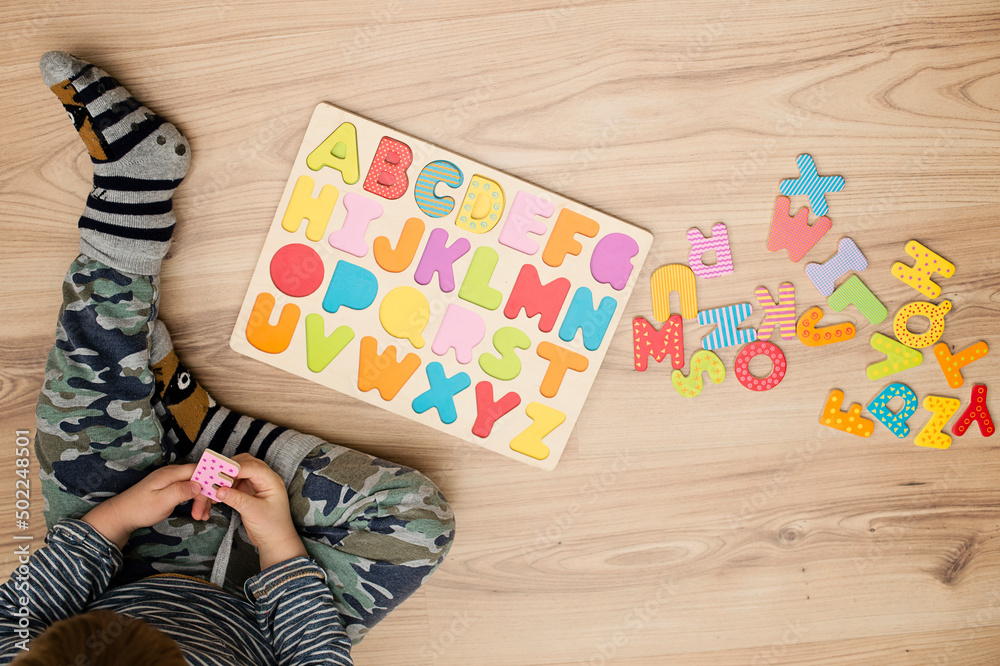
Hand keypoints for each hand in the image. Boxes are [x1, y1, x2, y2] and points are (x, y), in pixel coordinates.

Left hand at [82, 464, 202, 549]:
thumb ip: (181, 491)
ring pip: (193, 485)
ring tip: (201, 516)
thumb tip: (199, 484)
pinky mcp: (168, 487)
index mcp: (170, 474)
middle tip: (203, 514)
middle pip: (198, 478)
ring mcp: (169, 480)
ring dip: (200, 499)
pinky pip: (187, 489)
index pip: (197, 470)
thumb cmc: (139, 509)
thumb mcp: (162, 502)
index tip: (216, 495)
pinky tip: (196, 510)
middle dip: (205, 495)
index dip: (210, 480)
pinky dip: (194, 499)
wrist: (120, 515)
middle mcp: (171, 473)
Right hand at [214, 453, 306, 568]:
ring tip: (212, 486)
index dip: (234, 468)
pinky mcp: (249, 492)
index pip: (252, 467)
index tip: (218, 472)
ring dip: (225, 478)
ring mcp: (256, 485)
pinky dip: (226, 486)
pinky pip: (235, 483)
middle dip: (228, 469)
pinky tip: (217, 494)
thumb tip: (219, 490)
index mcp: (271, 480)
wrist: (275, 542)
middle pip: (244, 464)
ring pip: (238, 473)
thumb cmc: (271, 527)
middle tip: (213, 476)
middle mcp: (264, 479)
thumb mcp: (253, 512)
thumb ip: (237, 499)